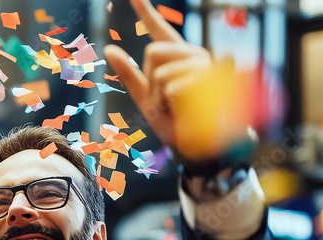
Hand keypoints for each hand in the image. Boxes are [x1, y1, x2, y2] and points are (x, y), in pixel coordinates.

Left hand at [104, 0, 212, 155]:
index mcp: (176, 57)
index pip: (159, 30)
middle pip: (153, 52)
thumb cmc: (172, 120)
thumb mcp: (144, 97)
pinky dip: (172, 99)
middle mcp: (192, 55)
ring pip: (162, 71)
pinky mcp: (212, 80)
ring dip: (161, 96)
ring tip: (176, 106)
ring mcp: (205, 65)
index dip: (146, 11)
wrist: (196, 143)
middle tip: (164, 100)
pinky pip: (176, 83)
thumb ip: (128, 72)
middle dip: (151, 82)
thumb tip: (109, 49)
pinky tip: (185, 107)